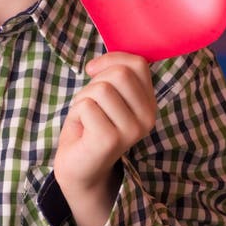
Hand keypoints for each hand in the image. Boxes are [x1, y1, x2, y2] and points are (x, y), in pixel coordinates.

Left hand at [53, 53, 156, 225]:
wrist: (79, 166)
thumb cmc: (90, 125)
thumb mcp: (106, 95)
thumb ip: (112, 76)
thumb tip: (96, 64)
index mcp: (149, 103)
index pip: (139, 64)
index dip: (112, 59)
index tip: (93, 71)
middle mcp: (147, 117)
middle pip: (120, 74)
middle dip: (95, 82)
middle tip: (89, 103)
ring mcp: (131, 130)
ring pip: (102, 89)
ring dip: (83, 99)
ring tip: (86, 118)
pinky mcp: (111, 139)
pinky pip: (87, 106)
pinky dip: (76, 113)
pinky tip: (82, 130)